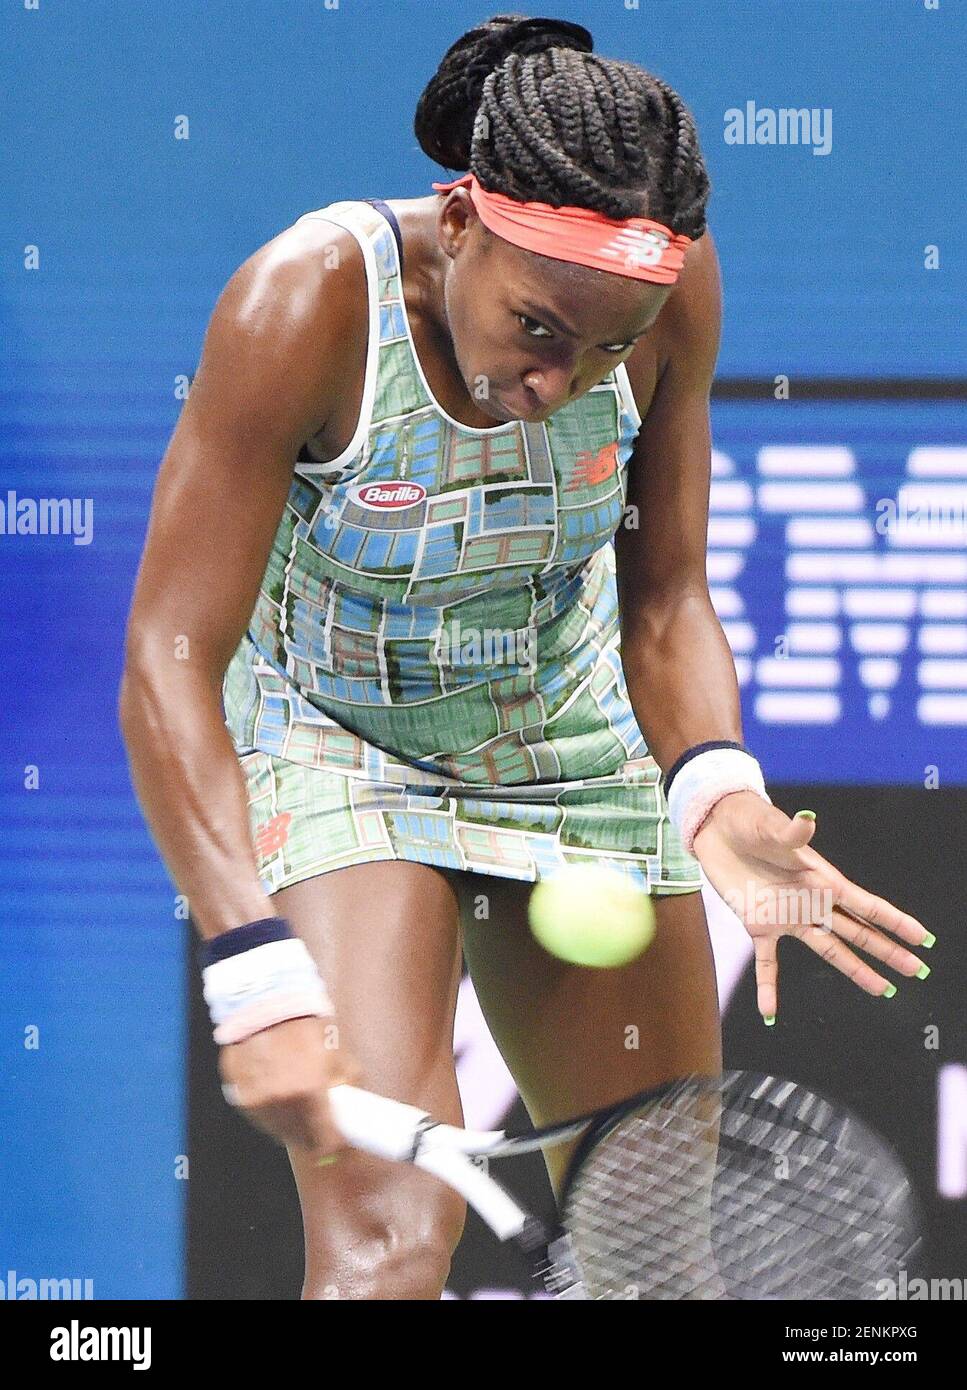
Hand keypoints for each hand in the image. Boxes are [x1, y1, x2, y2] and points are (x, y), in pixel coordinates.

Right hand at [218, 1014, 361, 1158]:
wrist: (264, 1003)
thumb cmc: (305, 1024)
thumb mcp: (337, 1052)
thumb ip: (347, 1083)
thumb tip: (352, 1107)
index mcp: (310, 1093)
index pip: (325, 1142)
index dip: (335, 1144)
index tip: (339, 1142)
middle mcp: (281, 1103)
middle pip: (300, 1140)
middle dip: (312, 1135)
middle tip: (320, 1124)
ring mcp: (256, 1102)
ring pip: (277, 1131)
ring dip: (290, 1124)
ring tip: (296, 1102)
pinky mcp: (238, 1096)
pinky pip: (258, 1115)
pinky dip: (268, 1110)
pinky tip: (275, 1091)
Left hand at [691, 792, 932, 1022]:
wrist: (717, 828)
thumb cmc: (750, 821)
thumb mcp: (772, 827)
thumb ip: (792, 832)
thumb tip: (808, 819)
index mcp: (822, 880)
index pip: (866, 905)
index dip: (894, 922)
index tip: (922, 939)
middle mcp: (811, 902)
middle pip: (857, 932)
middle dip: (887, 951)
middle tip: (916, 970)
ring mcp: (788, 916)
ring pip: (830, 950)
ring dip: (856, 970)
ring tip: (883, 990)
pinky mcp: (758, 925)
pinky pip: (767, 963)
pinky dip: (767, 988)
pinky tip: (769, 1014)